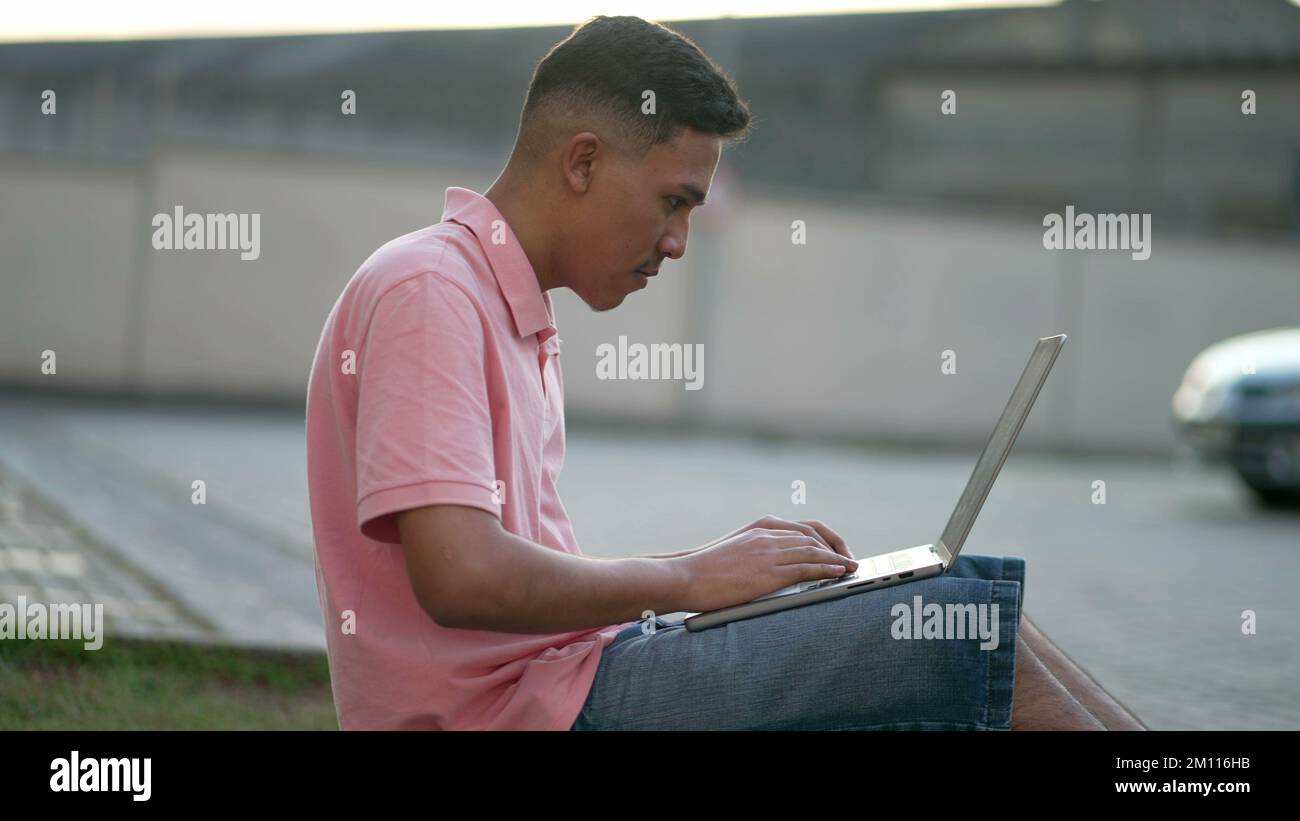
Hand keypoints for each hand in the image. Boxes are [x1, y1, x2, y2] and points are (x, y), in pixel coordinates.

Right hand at [670, 518, 858, 612]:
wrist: (685, 575)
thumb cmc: (706, 569)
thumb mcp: (736, 551)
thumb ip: (757, 551)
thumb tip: (775, 565)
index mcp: (761, 527)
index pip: (803, 527)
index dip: (825, 538)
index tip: (836, 548)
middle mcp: (768, 535)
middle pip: (813, 537)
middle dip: (835, 548)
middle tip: (849, 559)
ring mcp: (769, 552)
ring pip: (814, 551)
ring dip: (836, 559)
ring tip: (850, 567)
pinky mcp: (769, 572)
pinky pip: (807, 568)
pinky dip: (827, 570)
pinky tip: (838, 574)